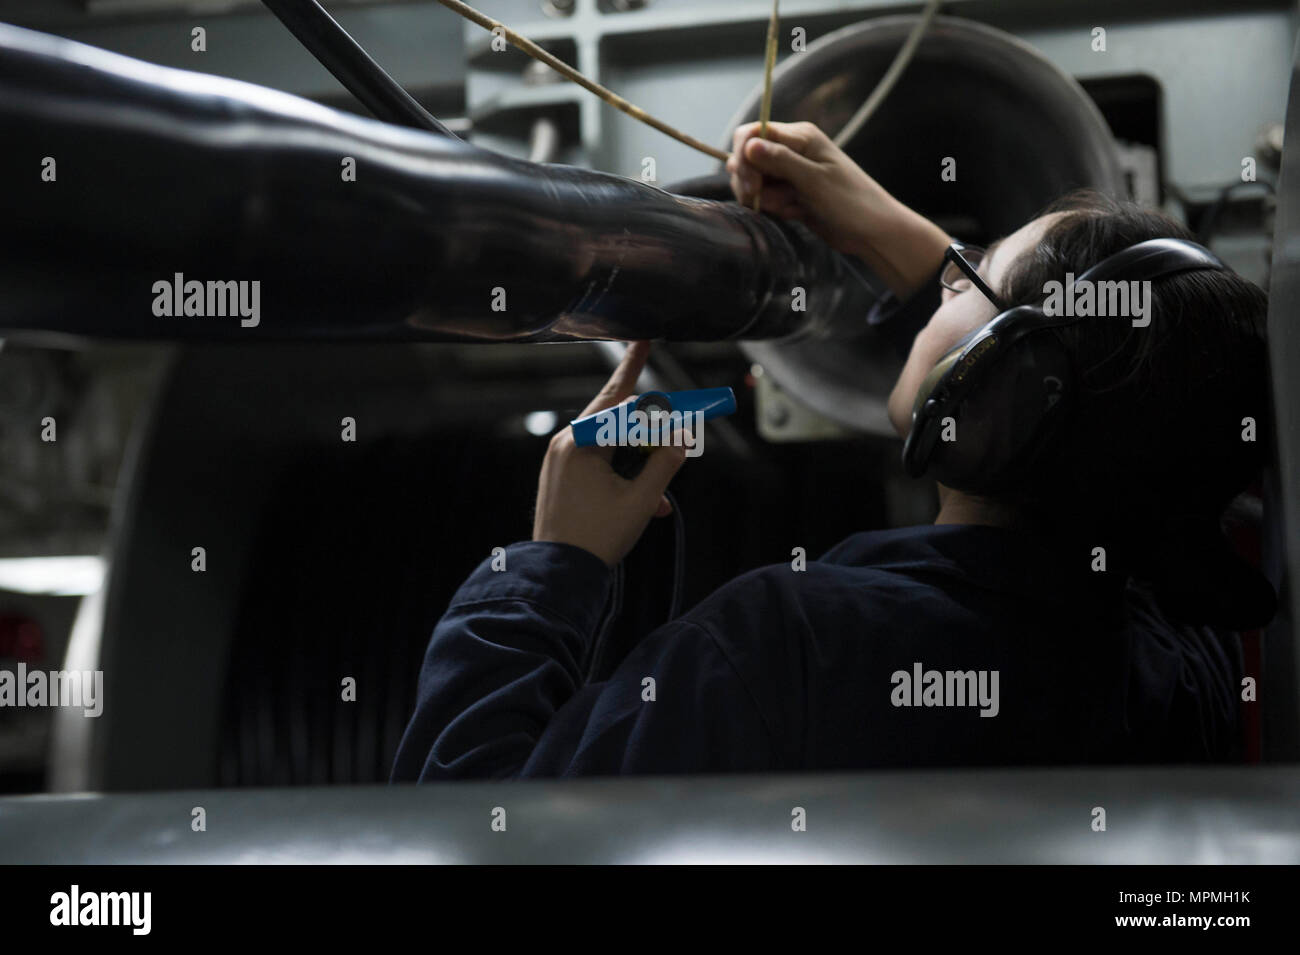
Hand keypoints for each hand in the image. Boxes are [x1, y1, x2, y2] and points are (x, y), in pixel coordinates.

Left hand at [532, 342, 686, 567]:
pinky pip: (599, 463)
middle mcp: (566, 444)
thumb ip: (664, 464)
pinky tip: (649, 502)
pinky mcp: (561, 477)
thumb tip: (682, 439)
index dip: (642, 377)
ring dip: (640, 460)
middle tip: (663, 396)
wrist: (558, 574)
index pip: (620, 400)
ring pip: (610, 444)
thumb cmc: (596, 537)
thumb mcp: (641, 500)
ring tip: (660, 493)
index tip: (647, 343)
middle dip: (646, 418)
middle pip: (613, 415)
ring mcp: (561, 461)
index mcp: (581, 443)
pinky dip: (623, 474)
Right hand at [726, 120, 949, 297]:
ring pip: (754, 182)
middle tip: (768, 203)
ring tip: (791, 208)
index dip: (744, 157)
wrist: (871, 231)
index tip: (751, 185)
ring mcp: (789, 173)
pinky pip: (766, 199)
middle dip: (751, 183)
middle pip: (747, 160)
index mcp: (799, 137)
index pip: (752, 134)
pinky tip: (796, 214)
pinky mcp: (789, 194)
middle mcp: (791, 151)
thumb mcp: (815, 180)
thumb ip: (781, 161)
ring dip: (765, 200)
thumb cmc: (850, 201)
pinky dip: (775, 209)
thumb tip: (748, 145)